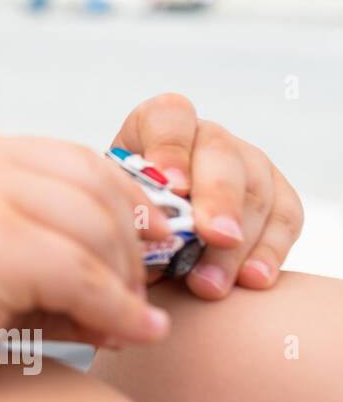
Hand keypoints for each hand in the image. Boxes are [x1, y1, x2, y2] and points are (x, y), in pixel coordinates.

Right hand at [0, 134, 175, 401]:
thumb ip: (43, 254)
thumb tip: (133, 284)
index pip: (74, 159)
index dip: (127, 200)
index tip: (153, 244)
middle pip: (95, 187)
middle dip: (133, 245)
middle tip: (140, 297)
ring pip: (96, 231)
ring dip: (125, 284)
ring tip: (125, 325)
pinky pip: (84, 276)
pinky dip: (116, 312)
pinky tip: (125, 335)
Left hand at [112, 92, 304, 297]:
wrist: (155, 235)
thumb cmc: (127, 213)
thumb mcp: (116, 204)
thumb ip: (126, 213)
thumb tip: (139, 240)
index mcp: (159, 124)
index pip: (169, 118)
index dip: (171, 149)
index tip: (172, 188)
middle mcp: (208, 136)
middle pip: (221, 155)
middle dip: (218, 199)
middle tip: (211, 235)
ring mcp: (248, 162)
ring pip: (255, 191)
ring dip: (237, 242)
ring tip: (212, 283)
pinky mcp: (278, 195)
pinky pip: (285, 219)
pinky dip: (269, 252)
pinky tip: (253, 280)